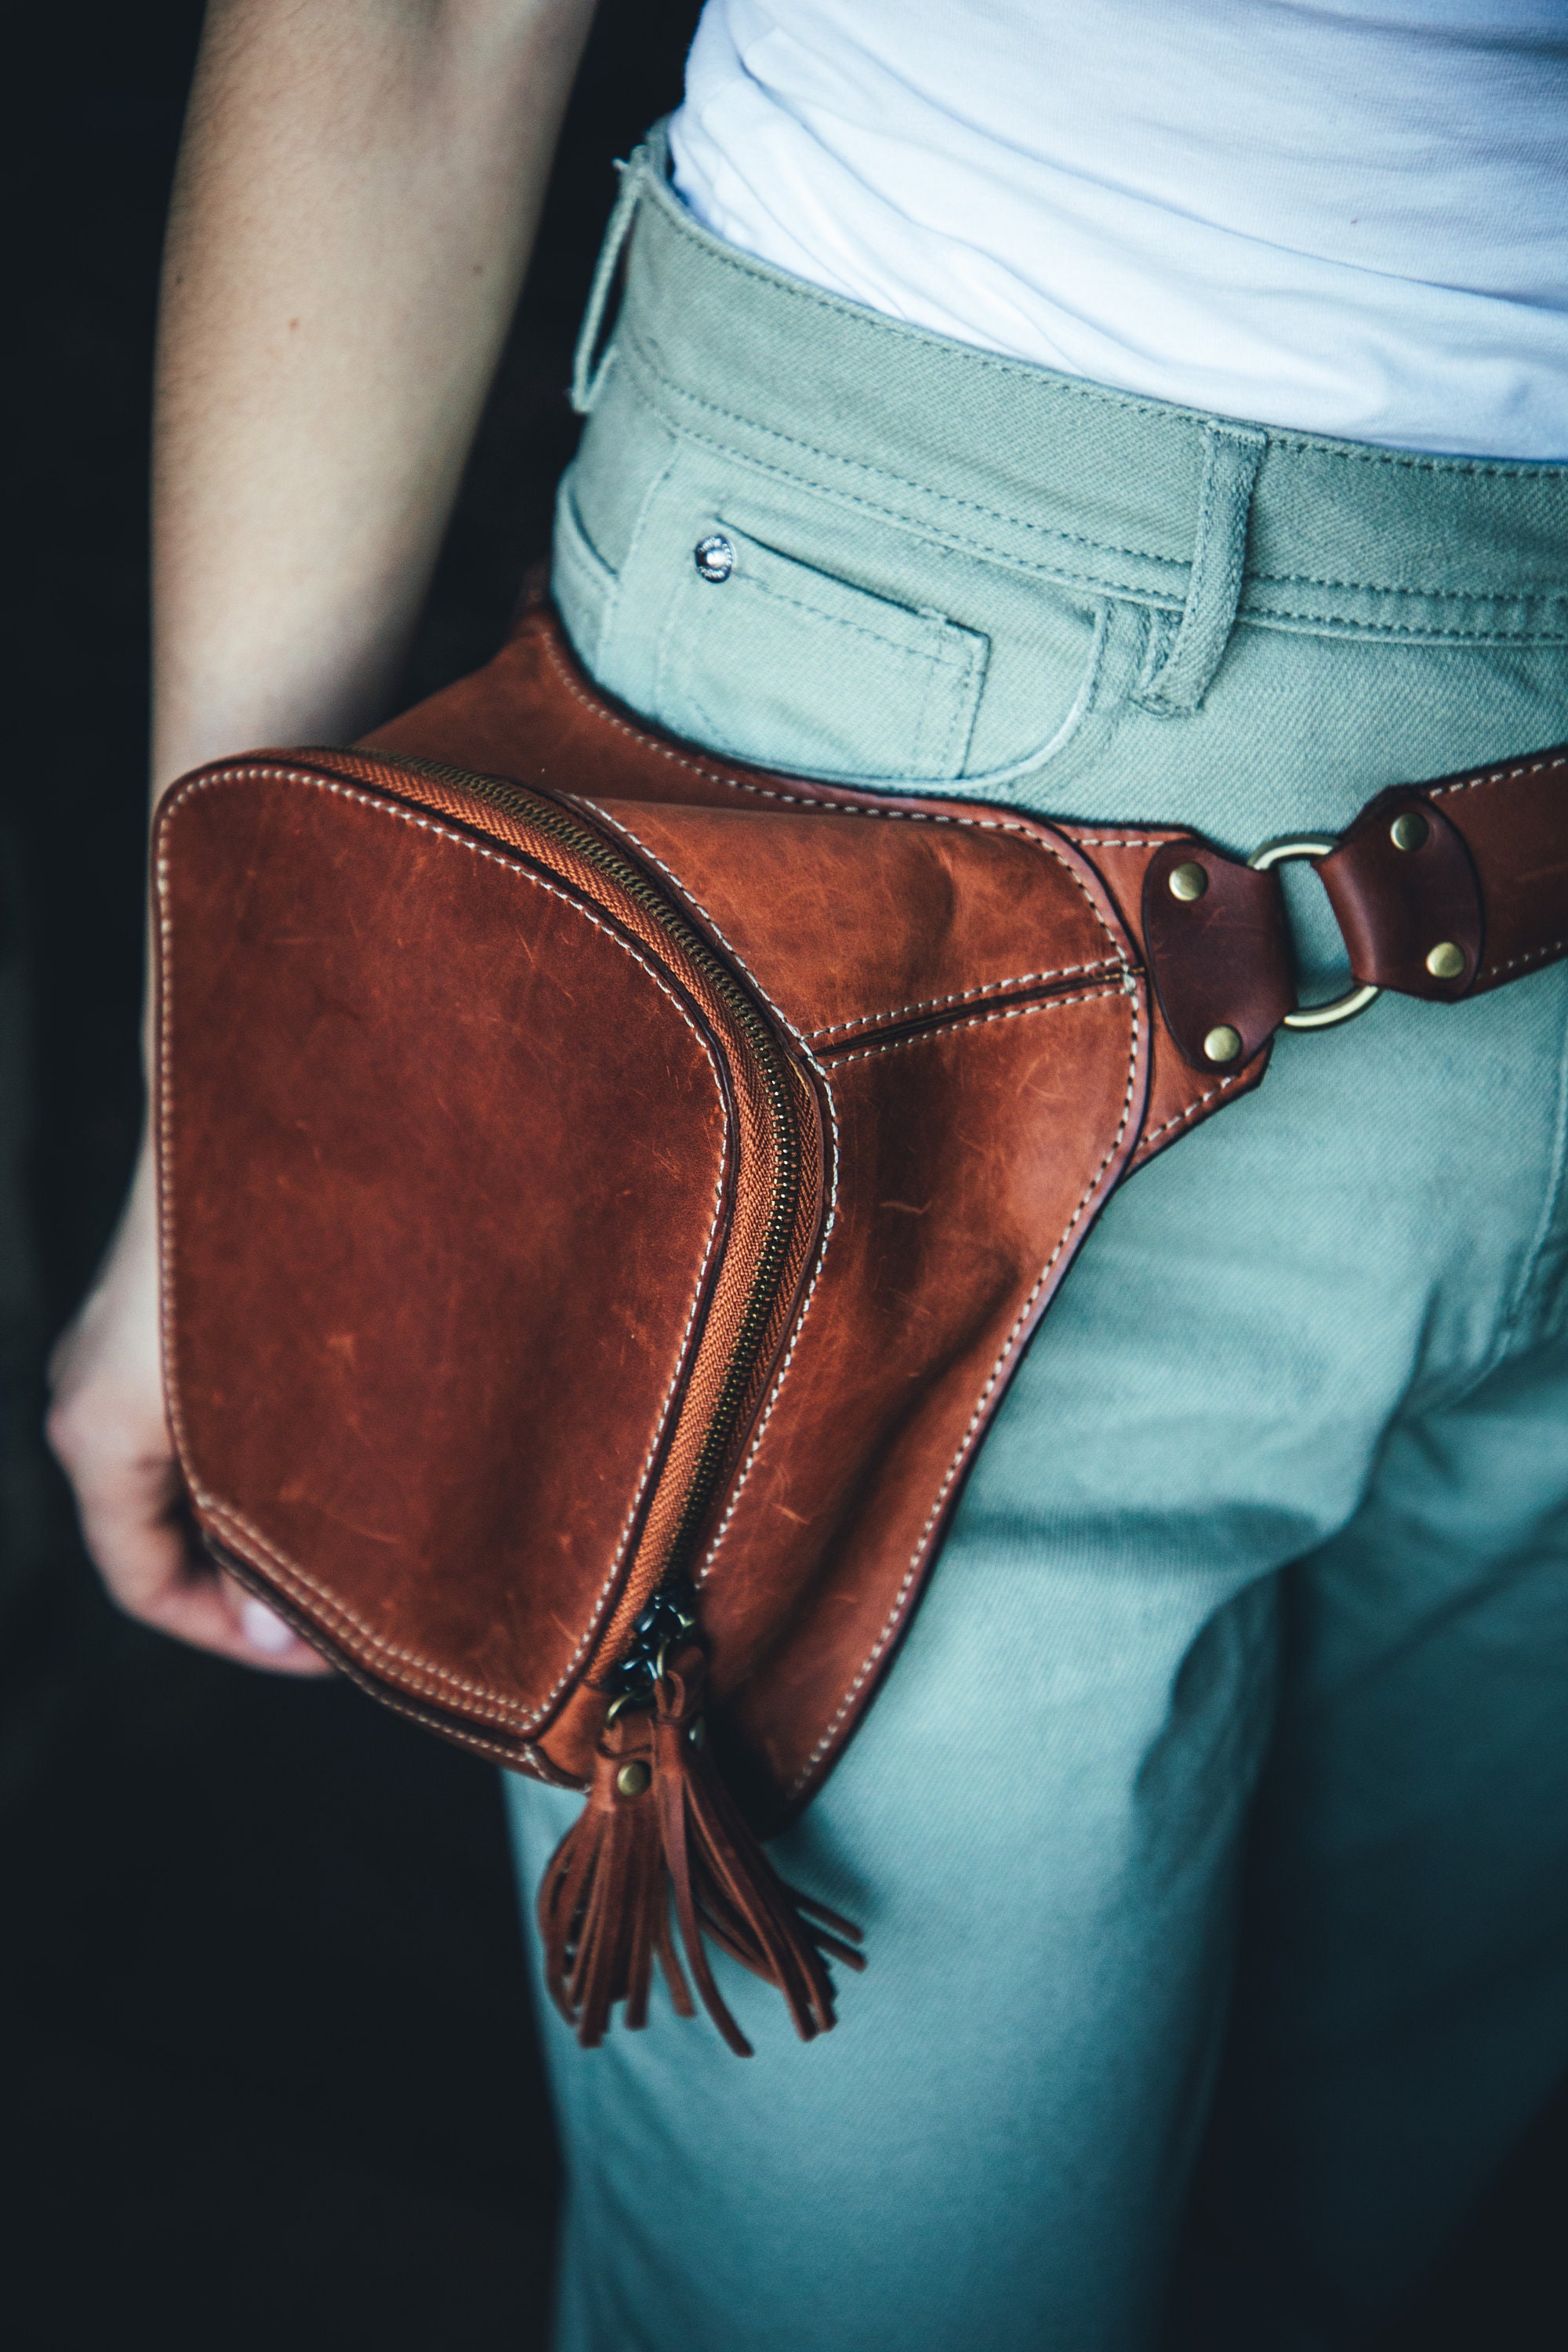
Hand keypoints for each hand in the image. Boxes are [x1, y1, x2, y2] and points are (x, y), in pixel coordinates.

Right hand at [46, 1140, 332, 1674]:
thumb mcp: (276, 1418)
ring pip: (194, 1463)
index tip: (326, 1654)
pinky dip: (275, 1441)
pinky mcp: (174, 1298)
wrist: (262, 1085)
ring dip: (274, 1505)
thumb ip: (274, 1530)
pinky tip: (360, 1435)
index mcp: (96, 1433)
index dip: (234, 1638)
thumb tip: (279, 1623)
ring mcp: (128, 1338)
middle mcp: (92, 1389)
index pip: (146, 1584)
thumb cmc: (276, 1243)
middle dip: (260, 1578)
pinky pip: (213, 1403)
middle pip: (165, 1529)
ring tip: (372, 1525)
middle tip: (360, 1601)